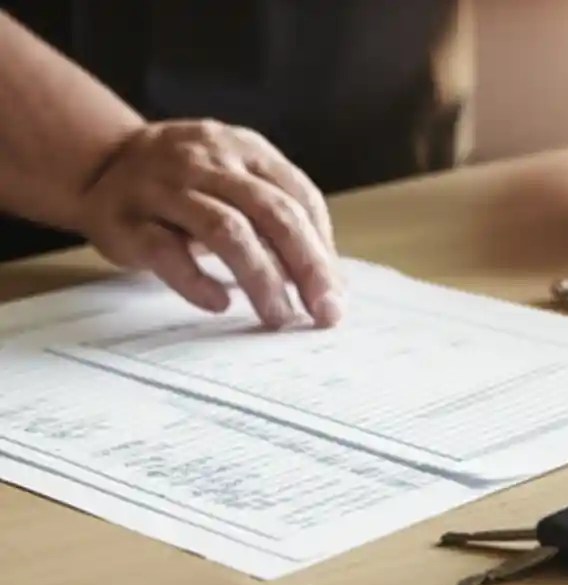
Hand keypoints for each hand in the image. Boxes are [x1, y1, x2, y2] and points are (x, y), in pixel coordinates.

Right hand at [78, 119, 341, 327]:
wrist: (97, 164)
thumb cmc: (184, 184)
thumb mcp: (235, 182)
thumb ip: (276, 221)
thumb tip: (326, 283)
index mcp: (244, 150)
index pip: (299, 196)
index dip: (323, 247)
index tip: (334, 292)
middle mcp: (207, 162)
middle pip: (272, 213)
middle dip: (307, 266)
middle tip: (323, 310)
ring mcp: (165, 187)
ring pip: (226, 231)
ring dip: (262, 278)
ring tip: (279, 315)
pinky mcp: (127, 219)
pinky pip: (166, 251)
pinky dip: (197, 281)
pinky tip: (219, 303)